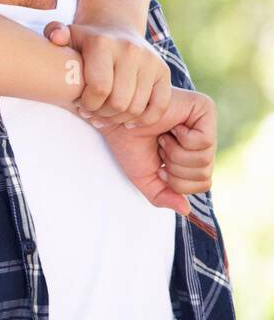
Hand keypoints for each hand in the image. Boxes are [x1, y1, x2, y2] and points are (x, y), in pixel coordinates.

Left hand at [45, 22, 171, 126]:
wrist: (115, 29)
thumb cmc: (85, 41)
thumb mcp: (67, 33)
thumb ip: (55, 32)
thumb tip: (57, 37)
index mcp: (103, 43)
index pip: (99, 88)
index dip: (88, 104)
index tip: (79, 103)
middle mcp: (130, 50)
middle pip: (118, 102)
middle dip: (102, 113)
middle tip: (92, 112)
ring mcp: (150, 61)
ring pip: (136, 108)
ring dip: (119, 119)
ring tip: (105, 114)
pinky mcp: (164, 71)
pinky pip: (159, 106)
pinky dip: (143, 119)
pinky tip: (127, 120)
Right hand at [98, 87, 216, 216]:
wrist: (113, 119)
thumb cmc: (127, 143)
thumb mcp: (145, 177)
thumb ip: (162, 196)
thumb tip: (186, 210)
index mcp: (193, 154)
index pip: (202, 184)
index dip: (177, 181)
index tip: (159, 162)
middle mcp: (204, 138)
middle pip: (205, 174)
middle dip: (175, 168)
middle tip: (160, 148)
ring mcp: (206, 122)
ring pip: (205, 160)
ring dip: (175, 154)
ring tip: (163, 138)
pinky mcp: (204, 108)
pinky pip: (203, 141)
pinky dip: (181, 140)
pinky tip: (171, 127)